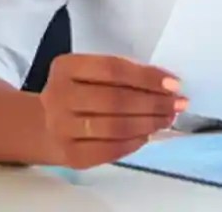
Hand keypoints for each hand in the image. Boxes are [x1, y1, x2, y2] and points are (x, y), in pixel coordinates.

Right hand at [38, 54, 185, 168]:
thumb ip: (126, 74)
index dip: (147, 76)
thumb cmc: (80, 92)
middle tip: (178, 105)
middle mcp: (58, 96)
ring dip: (149, 123)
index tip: (175, 84)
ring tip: (167, 119)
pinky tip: (147, 135)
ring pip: (115, 126)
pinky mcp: (69, 155)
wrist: (43, 125)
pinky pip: (109, 150)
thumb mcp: (93, 73)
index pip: (113, 69)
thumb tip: (170, 84)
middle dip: (154, 103)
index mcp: (66, 67)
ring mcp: (60, 128)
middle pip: (116, 99)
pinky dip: (134, 142)